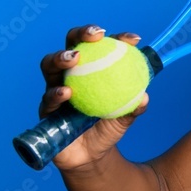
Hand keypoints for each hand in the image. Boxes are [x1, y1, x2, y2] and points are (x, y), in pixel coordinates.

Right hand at [38, 25, 148, 170]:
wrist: (91, 157)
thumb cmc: (108, 129)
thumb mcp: (126, 118)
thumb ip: (135, 107)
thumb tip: (144, 97)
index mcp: (93, 70)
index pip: (103, 48)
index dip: (117, 39)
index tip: (133, 39)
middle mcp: (71, 75)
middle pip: (71, 45)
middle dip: (81, 34)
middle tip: (96, 35)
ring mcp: (55, 89)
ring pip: (50, 65)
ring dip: (61, 57)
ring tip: (74, 58)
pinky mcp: (45, 109)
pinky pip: (48, 99)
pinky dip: (56, 93)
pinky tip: (65, 92)